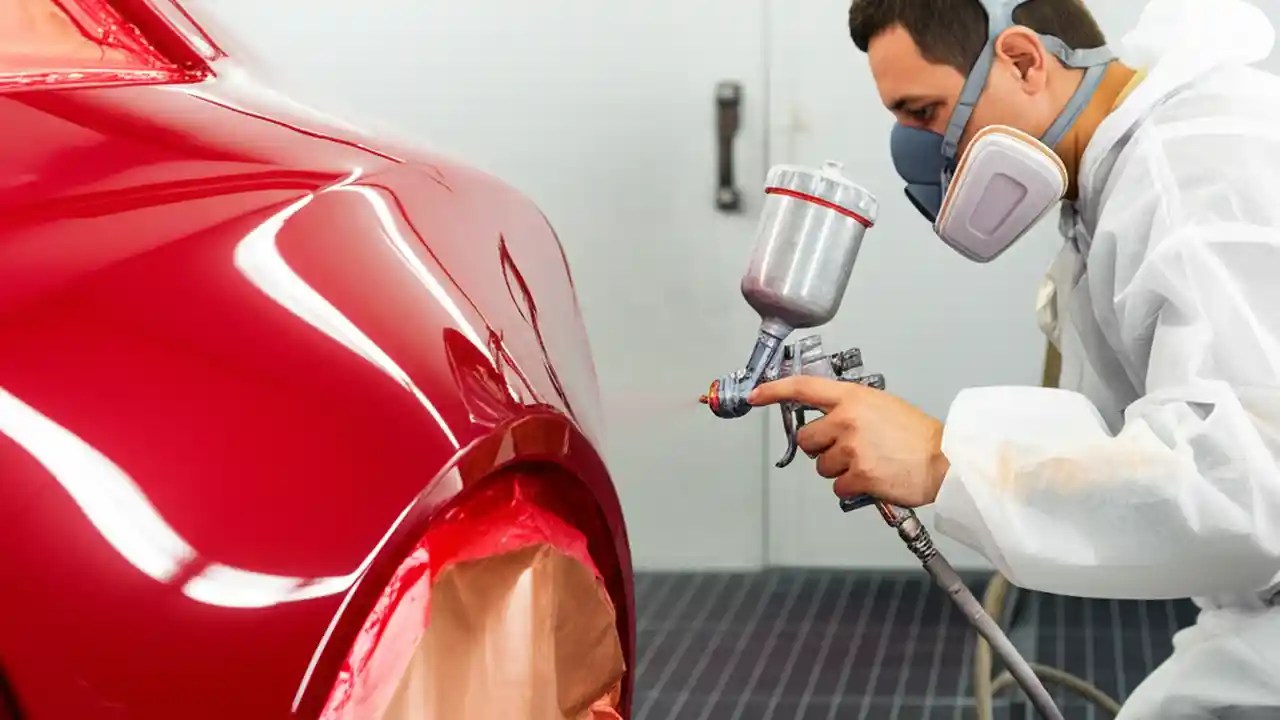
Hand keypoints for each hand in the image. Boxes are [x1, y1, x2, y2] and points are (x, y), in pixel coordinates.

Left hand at [749, 377, 949, 507]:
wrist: (945, 459)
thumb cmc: (917, 434)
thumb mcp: (881, 405)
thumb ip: (850, 408)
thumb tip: (826, 418)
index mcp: (852, 398)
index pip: (803, 388)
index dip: (775, 391)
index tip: (756, 395)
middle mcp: (847, 420)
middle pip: (807, 440)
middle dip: (821, 448)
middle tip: (849, 449)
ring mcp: (851, 449)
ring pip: (822, 467)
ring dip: (839, 470)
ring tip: (869, 462)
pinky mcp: (858, 476)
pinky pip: (838, 487)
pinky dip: (852, 488)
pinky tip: (873, 478)